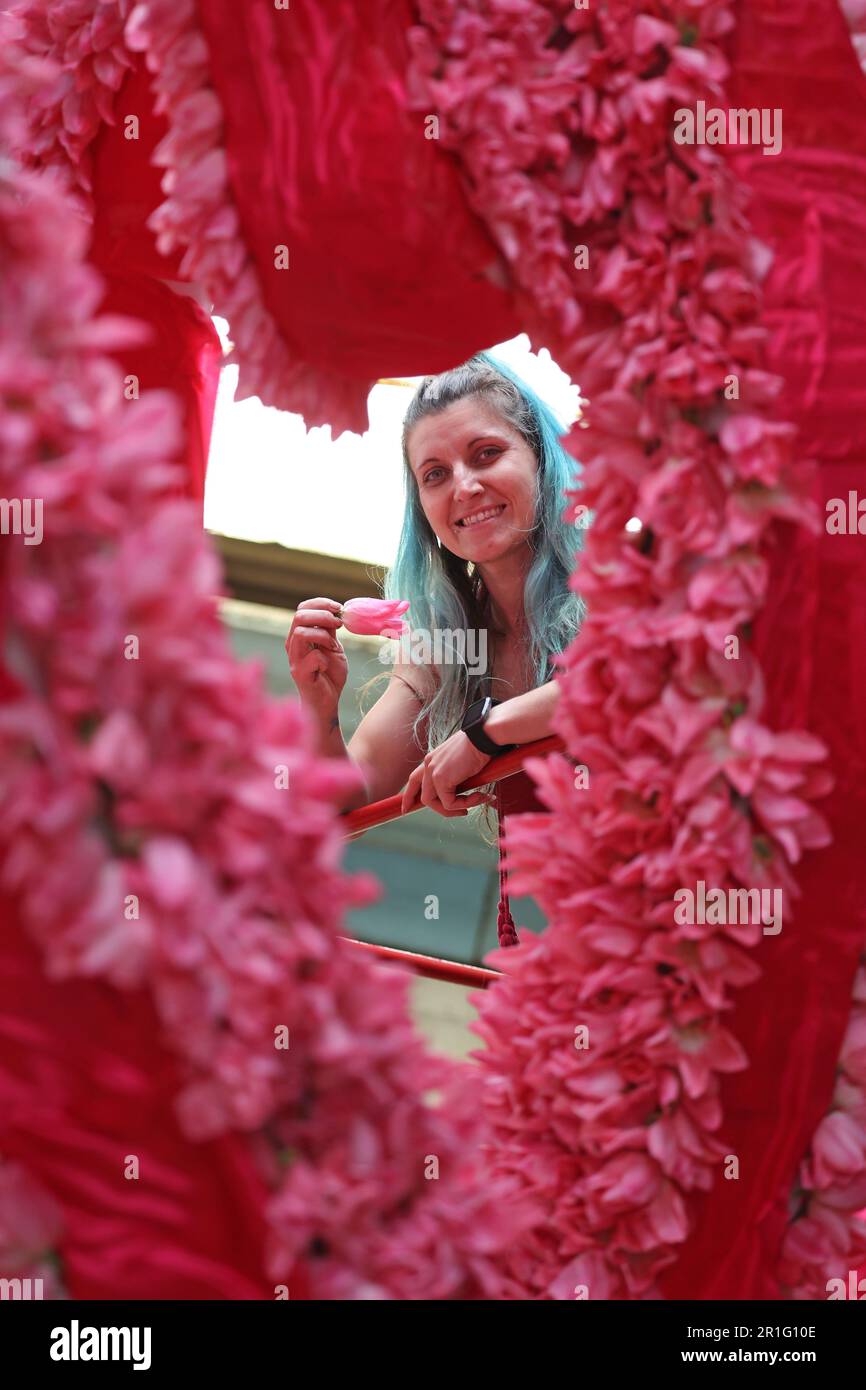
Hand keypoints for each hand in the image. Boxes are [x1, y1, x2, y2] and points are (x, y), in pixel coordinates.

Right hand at [286, 597, 347, 718]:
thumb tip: (336, 610)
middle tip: (338, 625)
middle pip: (299, 616)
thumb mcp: (332, 646)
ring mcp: (294, 659)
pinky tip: (327, 667)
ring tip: (333, 647)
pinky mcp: (300, 674)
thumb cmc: (329, 675)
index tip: (339, 609)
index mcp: (299, 634)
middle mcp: (293, 644)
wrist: (327, 702)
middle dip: (323, 615)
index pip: (303, 608)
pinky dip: (324, 659)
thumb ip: (329, 630)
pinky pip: (313, 657)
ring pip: (301, 632)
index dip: (321, 603)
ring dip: (323, 636)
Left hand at [401, 730, 493, 817]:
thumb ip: (454, 776)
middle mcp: (429, 765)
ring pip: (434, 803)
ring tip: (476, 800)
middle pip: (424, 797)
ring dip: (457, 808)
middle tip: (462, 811)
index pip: (414, 781)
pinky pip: (449, 803)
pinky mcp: (441, 780)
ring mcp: (433, 772)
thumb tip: (459, 795)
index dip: (409, 796)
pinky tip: (480, 795)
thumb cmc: (479, 747)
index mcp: (432, 759)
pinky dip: (465, 804)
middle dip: (440, 809)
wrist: (484, 738)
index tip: (406, 808)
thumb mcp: (461, 763)